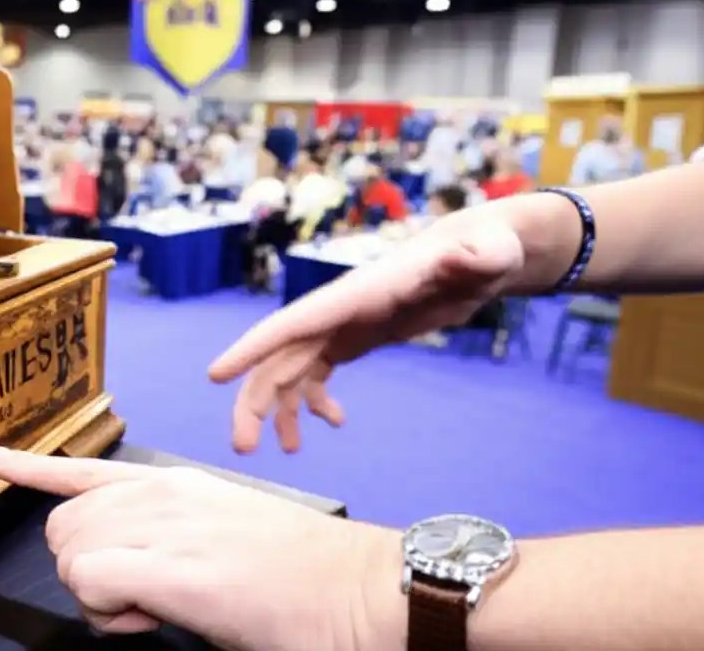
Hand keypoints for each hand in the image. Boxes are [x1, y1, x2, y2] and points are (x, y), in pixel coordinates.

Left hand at [0, 447, 401, 650]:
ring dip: (97, 595)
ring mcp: (167, 527)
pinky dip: (105, 613)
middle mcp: (161, 494)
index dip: (32, 469)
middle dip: (83, 570)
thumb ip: (170, 531)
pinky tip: (147, 617)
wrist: (358, 588)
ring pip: (68, 552)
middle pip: (62, 526)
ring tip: (154, 607)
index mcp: (174, 484)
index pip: (85, 471)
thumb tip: (132, 561)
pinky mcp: (175, 569)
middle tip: (138, 598)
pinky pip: (89, 580)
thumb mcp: (224, 529)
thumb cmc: (300, 572)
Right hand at [209, 213, 525, 452]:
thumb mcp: (488, 254)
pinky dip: (314, 403)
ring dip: (278, 411)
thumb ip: (479, 257)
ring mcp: (340, 325)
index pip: (290, 324)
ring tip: (287, 452)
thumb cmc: (485, 250)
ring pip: (289, 371)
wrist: (483, 253)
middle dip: (253, 401)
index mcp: (353, 297)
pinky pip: (315, 375)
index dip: (250, 349)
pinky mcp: (353, 338)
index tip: (215, 376)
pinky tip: (335, 423)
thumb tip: (465, 258)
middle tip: (243, 448)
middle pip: (277, 358)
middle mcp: (335, 311)